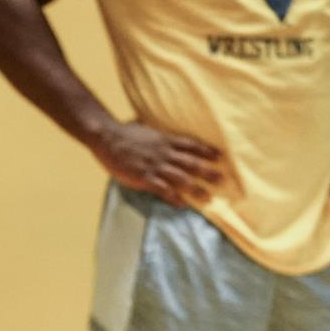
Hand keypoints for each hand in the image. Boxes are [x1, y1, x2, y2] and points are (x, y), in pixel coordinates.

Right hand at [93, 122, 222, 207]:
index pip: (191, 145)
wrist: (107, 137)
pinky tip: (182, 203)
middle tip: (222, 179)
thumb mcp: (144, 127)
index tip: (219, 156)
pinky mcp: (144, 177)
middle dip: (208, 171)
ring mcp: (155, 166)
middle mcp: (164, 153)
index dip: (206, 151)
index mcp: (164, 139)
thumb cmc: (122, 132)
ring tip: (208, 197)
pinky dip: (174, 197)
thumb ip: (155, 132)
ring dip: (196, 188)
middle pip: (191, 163)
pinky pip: (163, 189)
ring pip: (181, 178)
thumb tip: (157, 129)